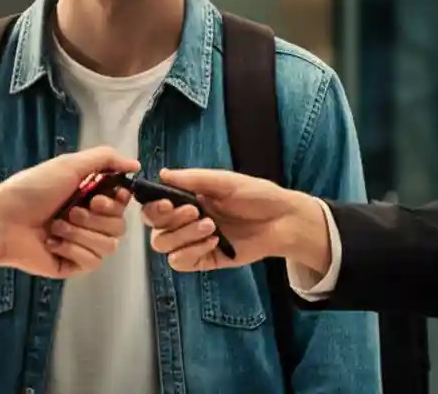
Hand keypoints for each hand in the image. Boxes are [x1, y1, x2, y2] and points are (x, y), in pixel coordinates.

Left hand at [0, 146, 137, 278]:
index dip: (117, 202)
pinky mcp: (72, 264)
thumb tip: (135, 165)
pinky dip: (74, 249)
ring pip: (109, 245)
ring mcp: (81, 244)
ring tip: (56, 226)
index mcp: (88, 196)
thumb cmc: (32, 190)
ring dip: (82, 233)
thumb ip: (106, 159)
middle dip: (95, 218)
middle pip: (120, 226)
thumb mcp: (69, 164)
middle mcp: (88, 220)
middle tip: (71, 211)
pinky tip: (53, 243)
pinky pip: (92, 261)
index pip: (122, 203)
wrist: (3, 221)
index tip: (97, 198)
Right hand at [142, 168, 328, 273]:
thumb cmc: (257, 195)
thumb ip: (192, 179)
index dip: (154, 207)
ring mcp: (194, 241)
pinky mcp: (205, 259)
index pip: (155, 207)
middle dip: (171, 221)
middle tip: (194, 212)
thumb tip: (161, 174)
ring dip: (183, 236)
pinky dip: (191, 252)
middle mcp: (186, 221)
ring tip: (211, 227)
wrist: (283, 220)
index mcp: (187, 199)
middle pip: (155, 228)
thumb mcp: (225, 181)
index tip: (167, 204)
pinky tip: (213, 242)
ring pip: (164, 246)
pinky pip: (181, 262)